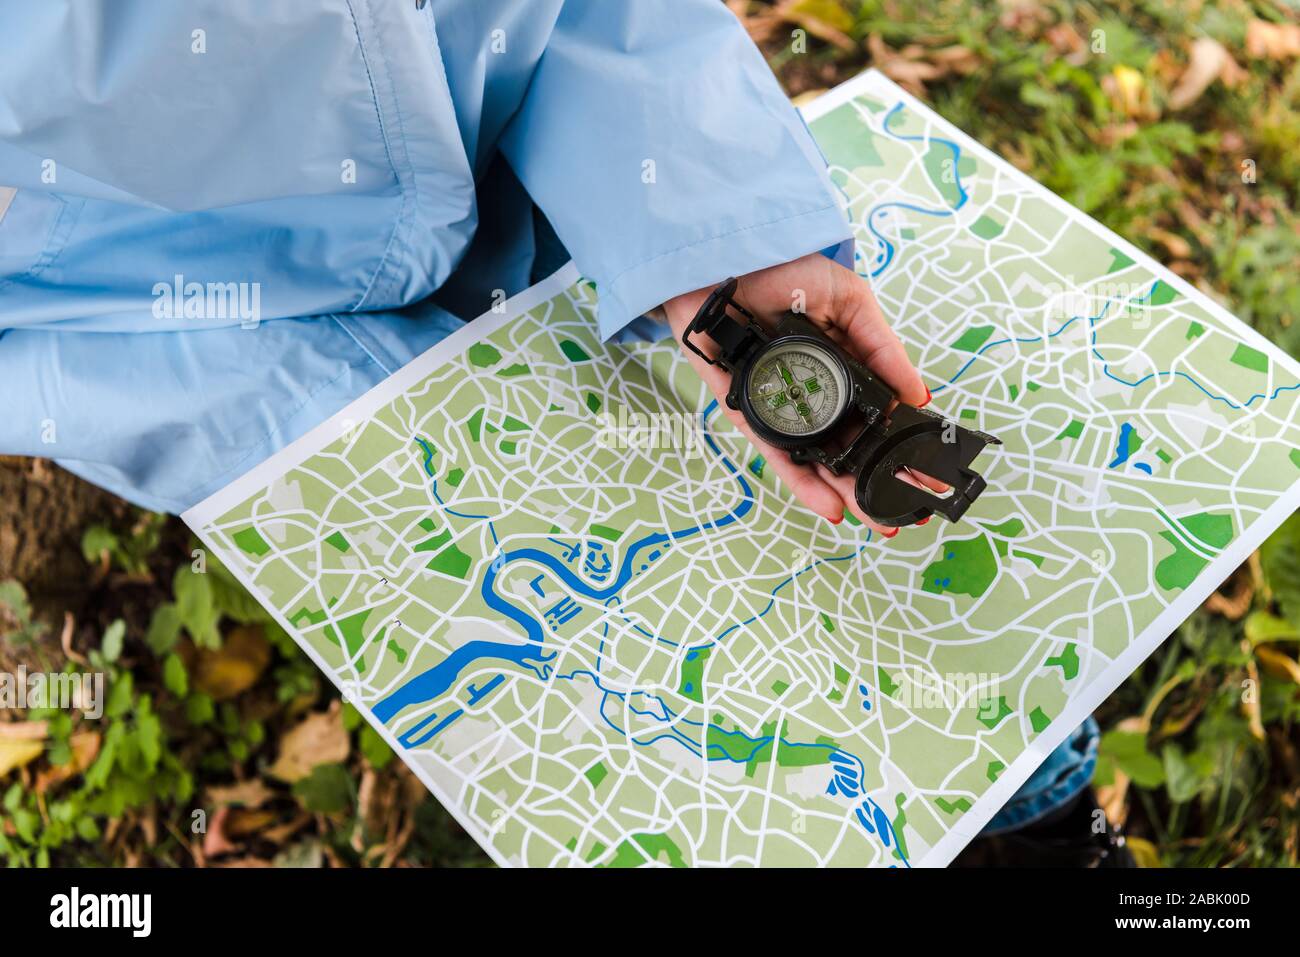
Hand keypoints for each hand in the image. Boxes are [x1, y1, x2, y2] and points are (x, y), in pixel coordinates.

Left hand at [663, 252, 934, 536]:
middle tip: (904, 516)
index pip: (875, 415)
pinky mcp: (745, 412)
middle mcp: (812, 391)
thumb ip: (883, 347)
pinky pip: (776, 453)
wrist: (721, 260)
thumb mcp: (849, 300)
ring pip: (815, 459)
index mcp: (841, 365)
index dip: (898, 444)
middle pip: (848, 447)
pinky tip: (827, 507)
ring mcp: (780, 405)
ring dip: (844, 494)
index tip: (925, 474)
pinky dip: (800, 482)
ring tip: (874, 521)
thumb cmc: (783, 268)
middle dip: (876, 483)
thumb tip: (919, 396)